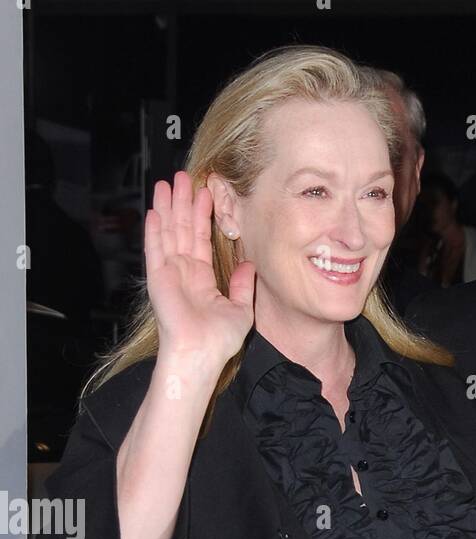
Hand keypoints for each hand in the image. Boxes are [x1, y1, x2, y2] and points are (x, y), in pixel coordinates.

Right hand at [146, 171, 254, 366]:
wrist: (201, 354)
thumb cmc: (219, 340)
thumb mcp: (241, 309)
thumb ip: (243, 285)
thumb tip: (249, 264)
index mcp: (202, 279)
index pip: (201, 239)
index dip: (202, 216)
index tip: (206, 193)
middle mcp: (184, 273)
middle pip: (182, 229)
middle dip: (183, 202)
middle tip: (185, 176)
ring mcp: (169, 273)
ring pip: (168, 232)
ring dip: (167, 207)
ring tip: (168, 183)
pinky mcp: (158, 278)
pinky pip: (154, 248)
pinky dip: (154, 230)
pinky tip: (155, 210)